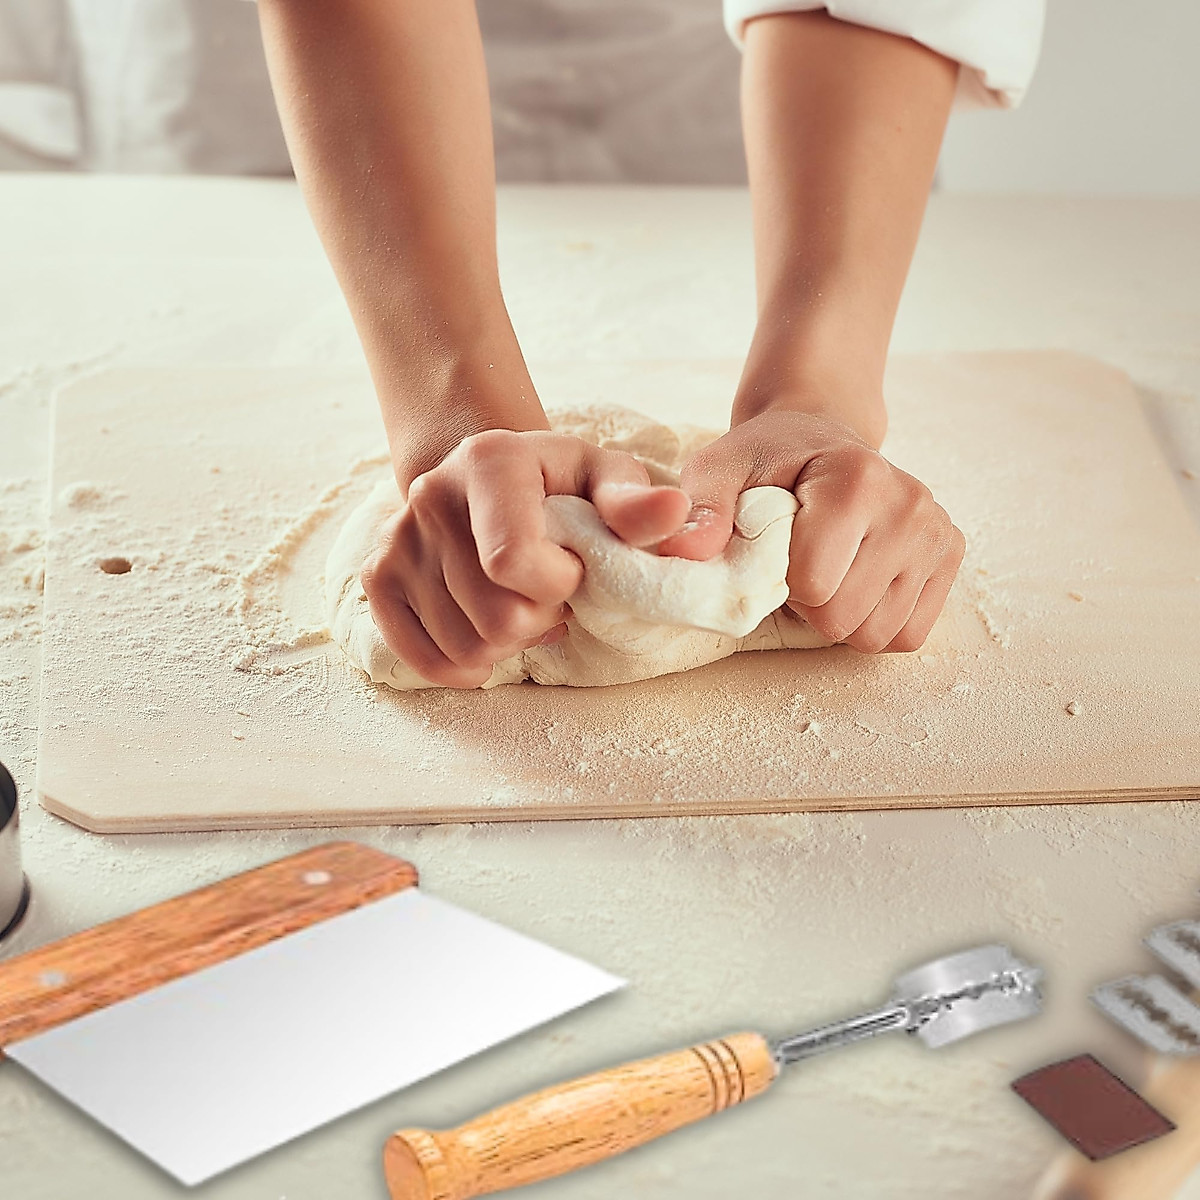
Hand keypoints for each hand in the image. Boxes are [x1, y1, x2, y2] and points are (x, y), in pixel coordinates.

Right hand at [361, 430, 690, 686]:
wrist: (487, 480)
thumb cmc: (560, 485)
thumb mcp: (606, 479)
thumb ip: (635, 505)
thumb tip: (673, 513)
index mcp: (489, 462)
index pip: (514, 564)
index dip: (559, 586)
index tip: (573, 570)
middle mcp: (429, 495)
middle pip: (494, 618)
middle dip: (539, 618)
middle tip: (549, 593)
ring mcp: (396, 540)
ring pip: (465, 648)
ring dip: (508, 644)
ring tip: (520, 605)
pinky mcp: (377, 579)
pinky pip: (425, 661)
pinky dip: (468, 665)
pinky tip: (490, 633)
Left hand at [657, 410, 964, 652]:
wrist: (819, 435)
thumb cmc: (765, 459)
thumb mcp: (719, 469)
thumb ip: (700, 509)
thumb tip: (686, 553)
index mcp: (857, 479)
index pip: (813, 585)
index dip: (779, 580)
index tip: (776, 546)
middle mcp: (912, 504)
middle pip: (844, 618)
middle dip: (808, 604)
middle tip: (800, 562)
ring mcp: (938, 532)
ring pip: (877, 635)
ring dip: (839, 617)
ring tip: (828, 569)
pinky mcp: (950, 556)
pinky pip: (907, 635)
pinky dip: (873, 622)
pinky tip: (856, 581)